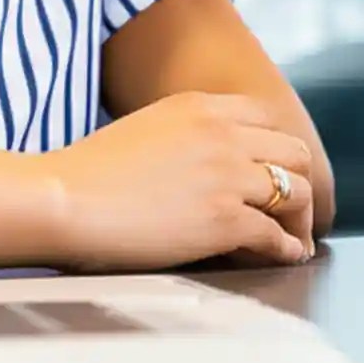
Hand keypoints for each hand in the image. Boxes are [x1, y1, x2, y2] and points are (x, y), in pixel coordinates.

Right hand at [37, 92, 314, 271]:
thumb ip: (191, 134)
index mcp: (203, 107)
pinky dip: (287, 248)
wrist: (61, 200)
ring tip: (297, 237)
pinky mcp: (224, 218)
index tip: (281, 171)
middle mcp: (224, 135)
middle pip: (295, 153)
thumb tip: (214, 162)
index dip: (281, 149)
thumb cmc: (89, 173)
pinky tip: (286, 255)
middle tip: (297, 209)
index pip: (271, 119)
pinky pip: (276, 234)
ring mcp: (228, 175)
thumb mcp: (148, 127)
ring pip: (297, 192)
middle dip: (301, 183)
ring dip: (301, 219)